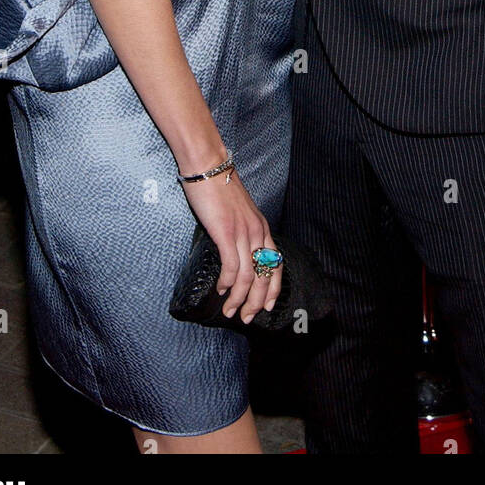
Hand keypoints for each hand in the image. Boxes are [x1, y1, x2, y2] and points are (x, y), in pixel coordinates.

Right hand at [180, 167, 282, 323]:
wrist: (208, 166)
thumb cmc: (218, 188)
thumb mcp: (238, 212)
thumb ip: (240, 231)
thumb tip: (234, 253)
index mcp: (262, 227)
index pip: (276, 265)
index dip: (272, 290)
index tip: (264, 307)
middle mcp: (258, 232)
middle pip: (265, 276)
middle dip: (256, 301)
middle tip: (246, 318)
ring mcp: (244, 233)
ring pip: (249, 276)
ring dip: (239, 298)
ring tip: (230, 311)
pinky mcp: (227, 233)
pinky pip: (232, 267)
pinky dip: (227, 283)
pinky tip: (221, 290)